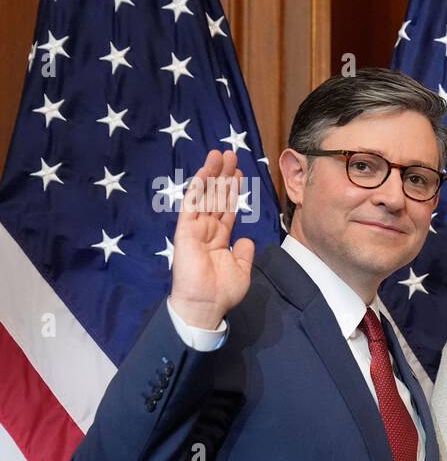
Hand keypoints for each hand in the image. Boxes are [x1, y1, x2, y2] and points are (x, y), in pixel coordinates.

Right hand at [169, 149, 254, 329]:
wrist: (206, 305)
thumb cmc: (222, 291)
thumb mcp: (241, 270)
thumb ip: (244, 253)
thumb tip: (246, 240)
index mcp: (220, 238)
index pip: (227, 208)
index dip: (233, 190)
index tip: (239, 173)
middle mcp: (207, 230)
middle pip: (216, 196)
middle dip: (224, 175)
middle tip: (231, 154)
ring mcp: (195, 229)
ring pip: (205, 196)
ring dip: (212, 175)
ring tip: (220, 155)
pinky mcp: (186, 231)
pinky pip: (191, 205)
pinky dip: (197, 188)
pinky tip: (204, 172)